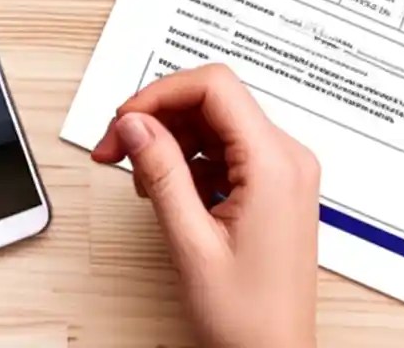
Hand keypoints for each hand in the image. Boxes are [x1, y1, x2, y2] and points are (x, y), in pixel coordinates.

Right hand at [92, 64, 319, 347]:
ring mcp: (283, 173)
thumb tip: (135, 123)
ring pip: (215, 125)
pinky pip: (225, 151)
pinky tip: (165, 191)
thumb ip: (160, 172)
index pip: (215, 87)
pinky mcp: (273, 188)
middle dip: (157, 118)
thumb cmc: (248, 317)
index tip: (125, 120)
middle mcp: (287, 159)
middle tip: (115, 148)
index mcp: (275, 164)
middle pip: (212, 102)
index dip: (160, 94)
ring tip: (138, 177)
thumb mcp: (190, 240)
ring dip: (169, 140)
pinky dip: (188, 161)